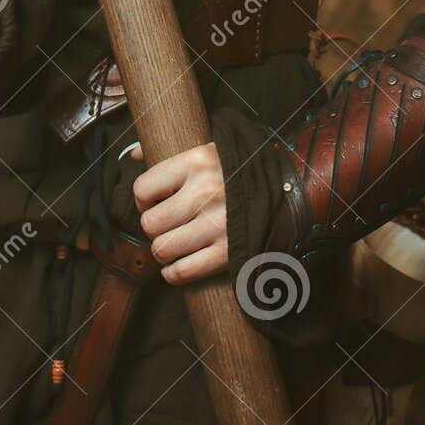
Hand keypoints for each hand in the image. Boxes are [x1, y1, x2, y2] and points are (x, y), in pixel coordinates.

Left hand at [131, 143, 228, 284]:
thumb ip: (169, 153)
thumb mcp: (209, 150)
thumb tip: (133, 155)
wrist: (291, 190)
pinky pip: (182, 272)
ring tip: (174, 243)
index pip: (143, 188)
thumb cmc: (242, 170)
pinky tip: (179, 264)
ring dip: (164, 250)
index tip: (152, 202)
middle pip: (149, 223)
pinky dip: (175, 273)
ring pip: (162, 249)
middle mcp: (204, 192)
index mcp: (197, 162)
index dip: (142, 200)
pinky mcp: (228, 252)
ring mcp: (217, 224)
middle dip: (154, 227)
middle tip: (165, 225)